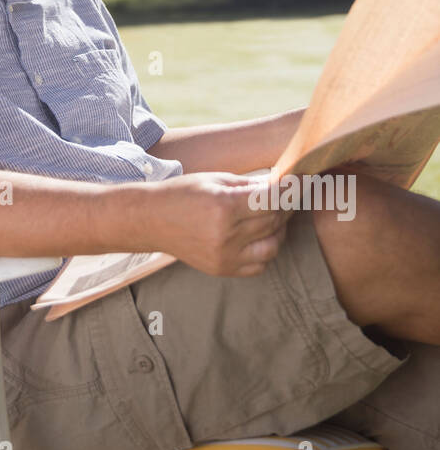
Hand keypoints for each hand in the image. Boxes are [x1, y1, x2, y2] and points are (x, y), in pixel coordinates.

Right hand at [153, 171, 295, 276]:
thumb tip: (281, 186)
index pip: (272, 200)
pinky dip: (266, 250)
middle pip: (274, 221)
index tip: (299, 182)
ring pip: (273, 245)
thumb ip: (250, 185)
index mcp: (223, 206)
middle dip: (284, 206)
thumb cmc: (182, 193)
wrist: (151, 220)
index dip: (290, 190)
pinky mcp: (222, 269)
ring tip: (272, 217)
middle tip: (286, 196)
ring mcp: (225, 256)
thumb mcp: (215, 180)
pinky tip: (259, 236)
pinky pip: (259, 265)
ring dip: (279, 230)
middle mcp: (226, 235)